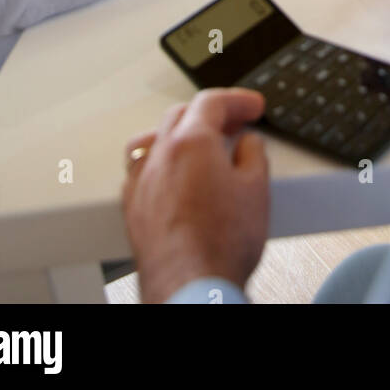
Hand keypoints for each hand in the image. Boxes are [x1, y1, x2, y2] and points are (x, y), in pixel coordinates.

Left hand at [122, 89, 268, 302]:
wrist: (191, 289)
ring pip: (155, 138)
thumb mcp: (257, 189)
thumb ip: (253, 153)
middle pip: (182, 114)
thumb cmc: (220, 245)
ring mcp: (141, 181)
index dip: (237, 99)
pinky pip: (141, 168)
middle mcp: (160, 155)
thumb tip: (248, 143)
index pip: (213, 101)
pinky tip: (174, 176)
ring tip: (199, 145)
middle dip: (211, 113)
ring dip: (180, 133)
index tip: (251, 107)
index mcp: (191, 142)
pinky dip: (161, 162)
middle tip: (234, 123)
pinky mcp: (132, 207)